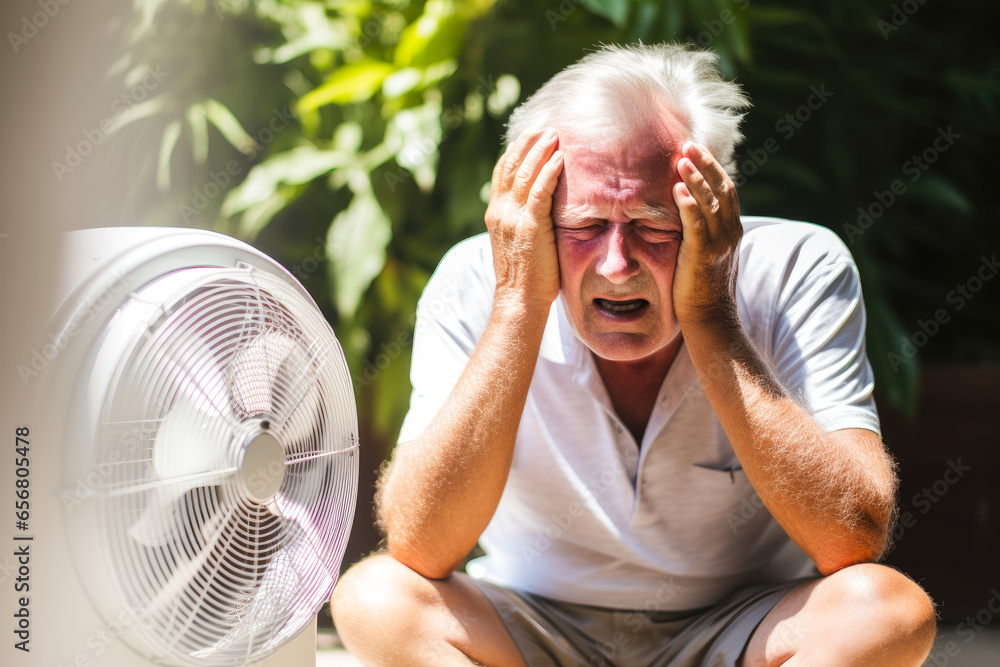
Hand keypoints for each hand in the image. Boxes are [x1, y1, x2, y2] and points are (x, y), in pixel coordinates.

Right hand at [485, 128, 563, 310]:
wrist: (518, 300)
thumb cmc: (526, 277)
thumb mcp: (519, 242)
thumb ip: (524, 221)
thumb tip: (541, 207)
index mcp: (495, 214)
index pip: (502, 173)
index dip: (515, 151)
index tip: (530, 136)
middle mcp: (500, 211)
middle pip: (511, 166)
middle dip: (528, 143)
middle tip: (545, 126)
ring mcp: (512, 218)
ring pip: (525, 174)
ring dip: (540, 150)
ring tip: (554, 134)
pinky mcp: (530, 226)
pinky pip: (539, 191)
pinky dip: (549, 172)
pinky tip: (560, 158)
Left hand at [671, 141, 742, 327]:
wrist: (710, 319)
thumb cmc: (700, 289)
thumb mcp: (706, 254)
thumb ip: (701, 232)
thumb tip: (684, 213)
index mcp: (732, 230)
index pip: (726, 190)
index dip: (712, 168)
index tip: (695, 151)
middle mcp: (730, 233)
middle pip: (722, 188)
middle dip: (705, 164)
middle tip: (688, 144)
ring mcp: (720, 244)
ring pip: (711, 202)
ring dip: (695, 178)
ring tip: (681, 159)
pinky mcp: (704, 255)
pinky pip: (697, 224)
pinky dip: (688, 204)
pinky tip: (676, 189)